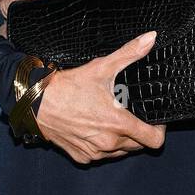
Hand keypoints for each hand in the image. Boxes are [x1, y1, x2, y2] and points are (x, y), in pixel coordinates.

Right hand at [35, 30, 166, 163]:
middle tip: (132, 115)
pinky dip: (102, 146)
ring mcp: (94, 153)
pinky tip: (96, 129)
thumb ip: (130, 53)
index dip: (159, 129)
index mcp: (118, 124)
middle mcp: (108, 143)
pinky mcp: (81, 157)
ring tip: (114, 121)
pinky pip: (101, 156)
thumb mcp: (102, 66)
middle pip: (138, 146)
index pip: (154, 140)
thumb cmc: (67, 86)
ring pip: (120, 152)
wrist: (35, 102)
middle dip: (139, 132)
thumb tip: (151, 38)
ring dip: (122, 141)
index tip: (155, 119)